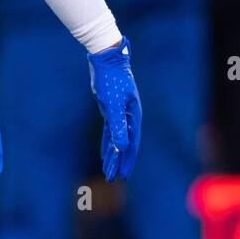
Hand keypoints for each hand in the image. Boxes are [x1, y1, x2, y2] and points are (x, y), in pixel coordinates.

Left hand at [88, 37, 141, 180]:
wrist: (107, 60)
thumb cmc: (111, 80)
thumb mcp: (113, 104)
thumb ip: (118, 125)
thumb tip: (121, 146)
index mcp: (134, 117)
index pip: (131, 144)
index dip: (127, 161)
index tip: (122, 175)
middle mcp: (130, 117)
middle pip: (125, 144)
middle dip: (119, 162)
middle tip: (113, 178)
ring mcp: (121, 113)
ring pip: (117, 139)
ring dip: (113, 155)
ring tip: (108, 170)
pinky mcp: (111, 109)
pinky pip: (110, 131)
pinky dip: (108, 142)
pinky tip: (105, 153)